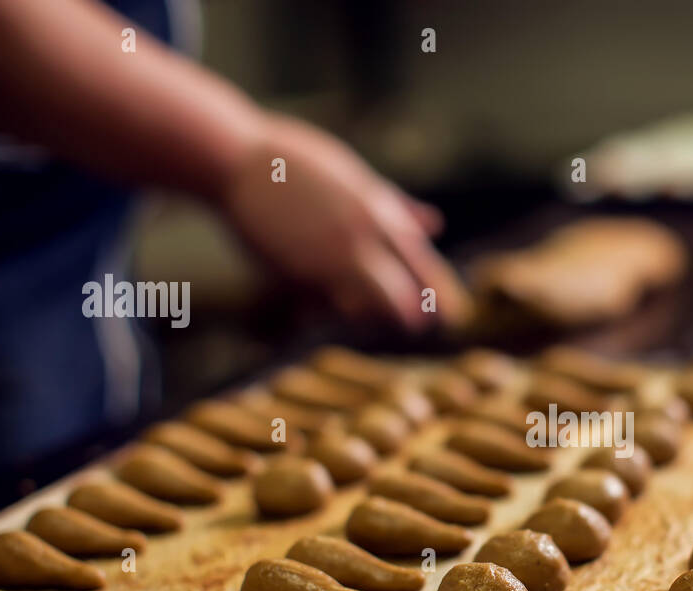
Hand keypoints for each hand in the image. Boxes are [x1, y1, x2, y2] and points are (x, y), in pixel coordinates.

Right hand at [220, 113, 468, 328]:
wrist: (237, 161)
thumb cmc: (297, 162)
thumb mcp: (356, 179)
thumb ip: (396, 207)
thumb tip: (434, 225)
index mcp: (378, 215)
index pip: (423, 265)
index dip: (442, 293)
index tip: (455, 315)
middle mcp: (357, 242)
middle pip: (398, 298)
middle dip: (411, 317)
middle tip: (418, 326)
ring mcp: (324, 262)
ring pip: (360, 310)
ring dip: (367, 314)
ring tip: (367, 310)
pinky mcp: (292, 277)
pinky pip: (319, 306)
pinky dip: (326, 306)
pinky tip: (322, 298)